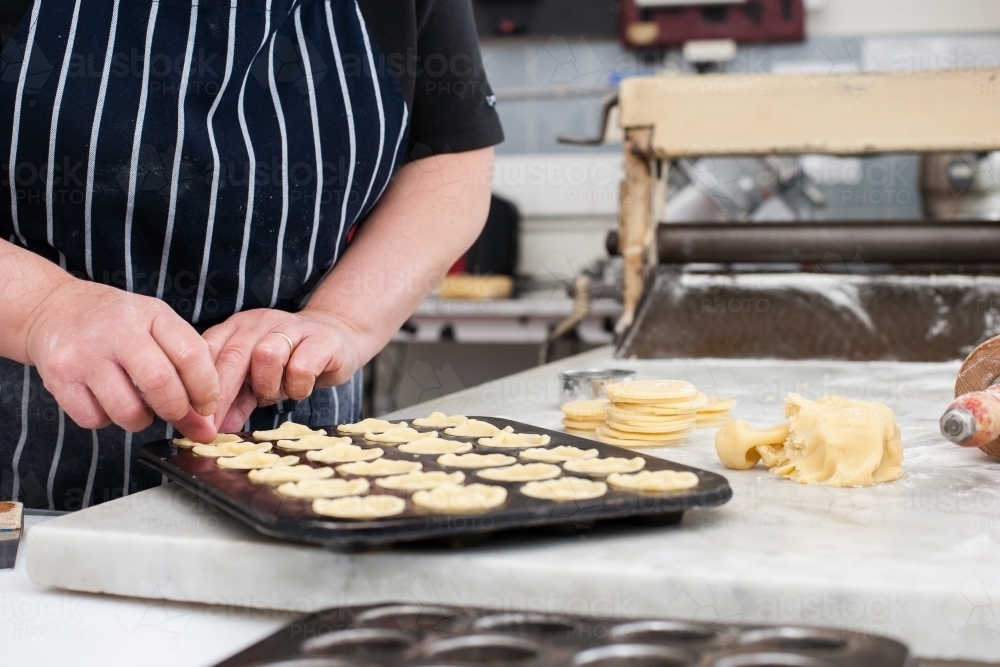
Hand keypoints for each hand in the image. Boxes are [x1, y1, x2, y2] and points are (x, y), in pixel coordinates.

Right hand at [25, 279, 219, 440]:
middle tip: (176, 413)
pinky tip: (108, 401)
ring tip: (140, 406)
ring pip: (127, 410)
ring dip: (142, 420)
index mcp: (151, 314)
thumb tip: (205, 429)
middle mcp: (116, 331)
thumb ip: (187, 368)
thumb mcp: (156, 326)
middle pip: (160, 383)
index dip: (206, 388)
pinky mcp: (58, 379)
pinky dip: (107, 420)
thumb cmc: (117, 323)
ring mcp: (84, 355)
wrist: (53, 309)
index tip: (206, 404)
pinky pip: (94, 419)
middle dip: (177, 410)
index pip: (191, 354)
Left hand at [203, 308, 362, 430]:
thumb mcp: (258, 381)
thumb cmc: (292, 362)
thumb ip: (236, 401)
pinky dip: (297, 387)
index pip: (208, 352)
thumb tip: (215, 428)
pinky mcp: (322, 339)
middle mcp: (261, 322)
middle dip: (222, 395)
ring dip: (267, 386)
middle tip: (216, 426)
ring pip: (266, 356)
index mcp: (238, 327)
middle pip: (233, 355)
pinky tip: (300, 389)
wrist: (338, 339)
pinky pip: (302, 367)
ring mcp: (292, 327)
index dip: (198, 387)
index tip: (194, 421)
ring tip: (275, 394)